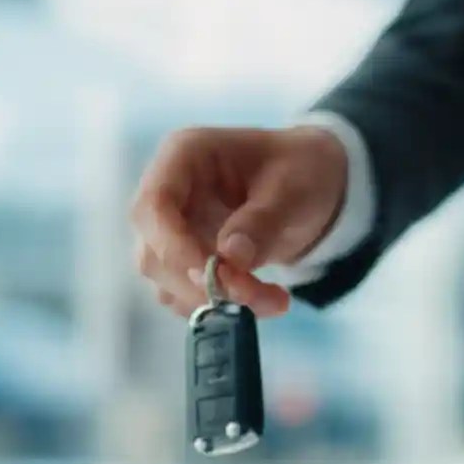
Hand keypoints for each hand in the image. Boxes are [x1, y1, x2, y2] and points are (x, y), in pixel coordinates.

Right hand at [130, 126, 347, 317]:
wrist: (310, 184)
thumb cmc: (299, 170)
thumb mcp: (293, 188)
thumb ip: (261, 221)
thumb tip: (229, 258)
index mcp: (185, 156)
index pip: (154, 205)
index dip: (174, 247)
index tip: (212, 277)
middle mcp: (168, 192)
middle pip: (155, 251)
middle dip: (202, 284)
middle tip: (259, 296)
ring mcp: (172, 229)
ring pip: (167, 281)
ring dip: (214, 301)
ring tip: (273, 300)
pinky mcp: (185, 259)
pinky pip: (186, 294)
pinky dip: (220, 306)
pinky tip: (263, 300)